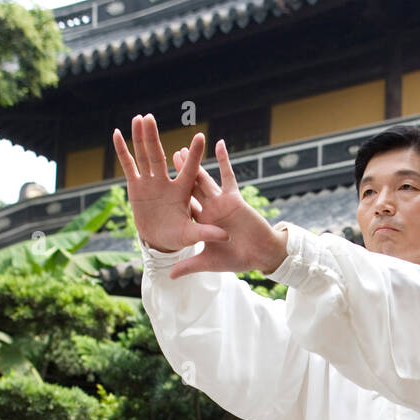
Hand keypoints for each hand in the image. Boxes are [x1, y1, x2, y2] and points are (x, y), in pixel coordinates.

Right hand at [112, 114, 230, 253]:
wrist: (160, 241)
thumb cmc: (178, 238)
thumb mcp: (192, 235)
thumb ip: (206, 233)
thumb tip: (226, 237)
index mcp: (182, 191)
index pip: (190, 170)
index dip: (194, 155)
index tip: (200, 136)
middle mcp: (166, 182)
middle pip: (159, 156)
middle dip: (154, 138)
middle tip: (151, 117)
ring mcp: (150, 182)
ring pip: (144, 155)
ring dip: (141, 138)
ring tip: (138, 118)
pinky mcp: (136, 186)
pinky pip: (128, 165)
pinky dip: (122, 150)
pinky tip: (118, 133)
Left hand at [164, 137, 288, 278]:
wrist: (261, 255)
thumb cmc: (237, 259)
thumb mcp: (207, 262)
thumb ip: (188, 266)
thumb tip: (169, 276)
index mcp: (202, 222)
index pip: (183, 206)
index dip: (170, 195)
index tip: (158, 186)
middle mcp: (210, 209)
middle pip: (190, 187)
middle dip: (179, 173)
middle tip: (165, 156)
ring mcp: (221, 202)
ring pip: (204, 178)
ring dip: (194, 162)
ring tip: (181, 147)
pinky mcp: (234, 198)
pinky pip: (228, 175)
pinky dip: (224, 160)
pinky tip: (219, 143)